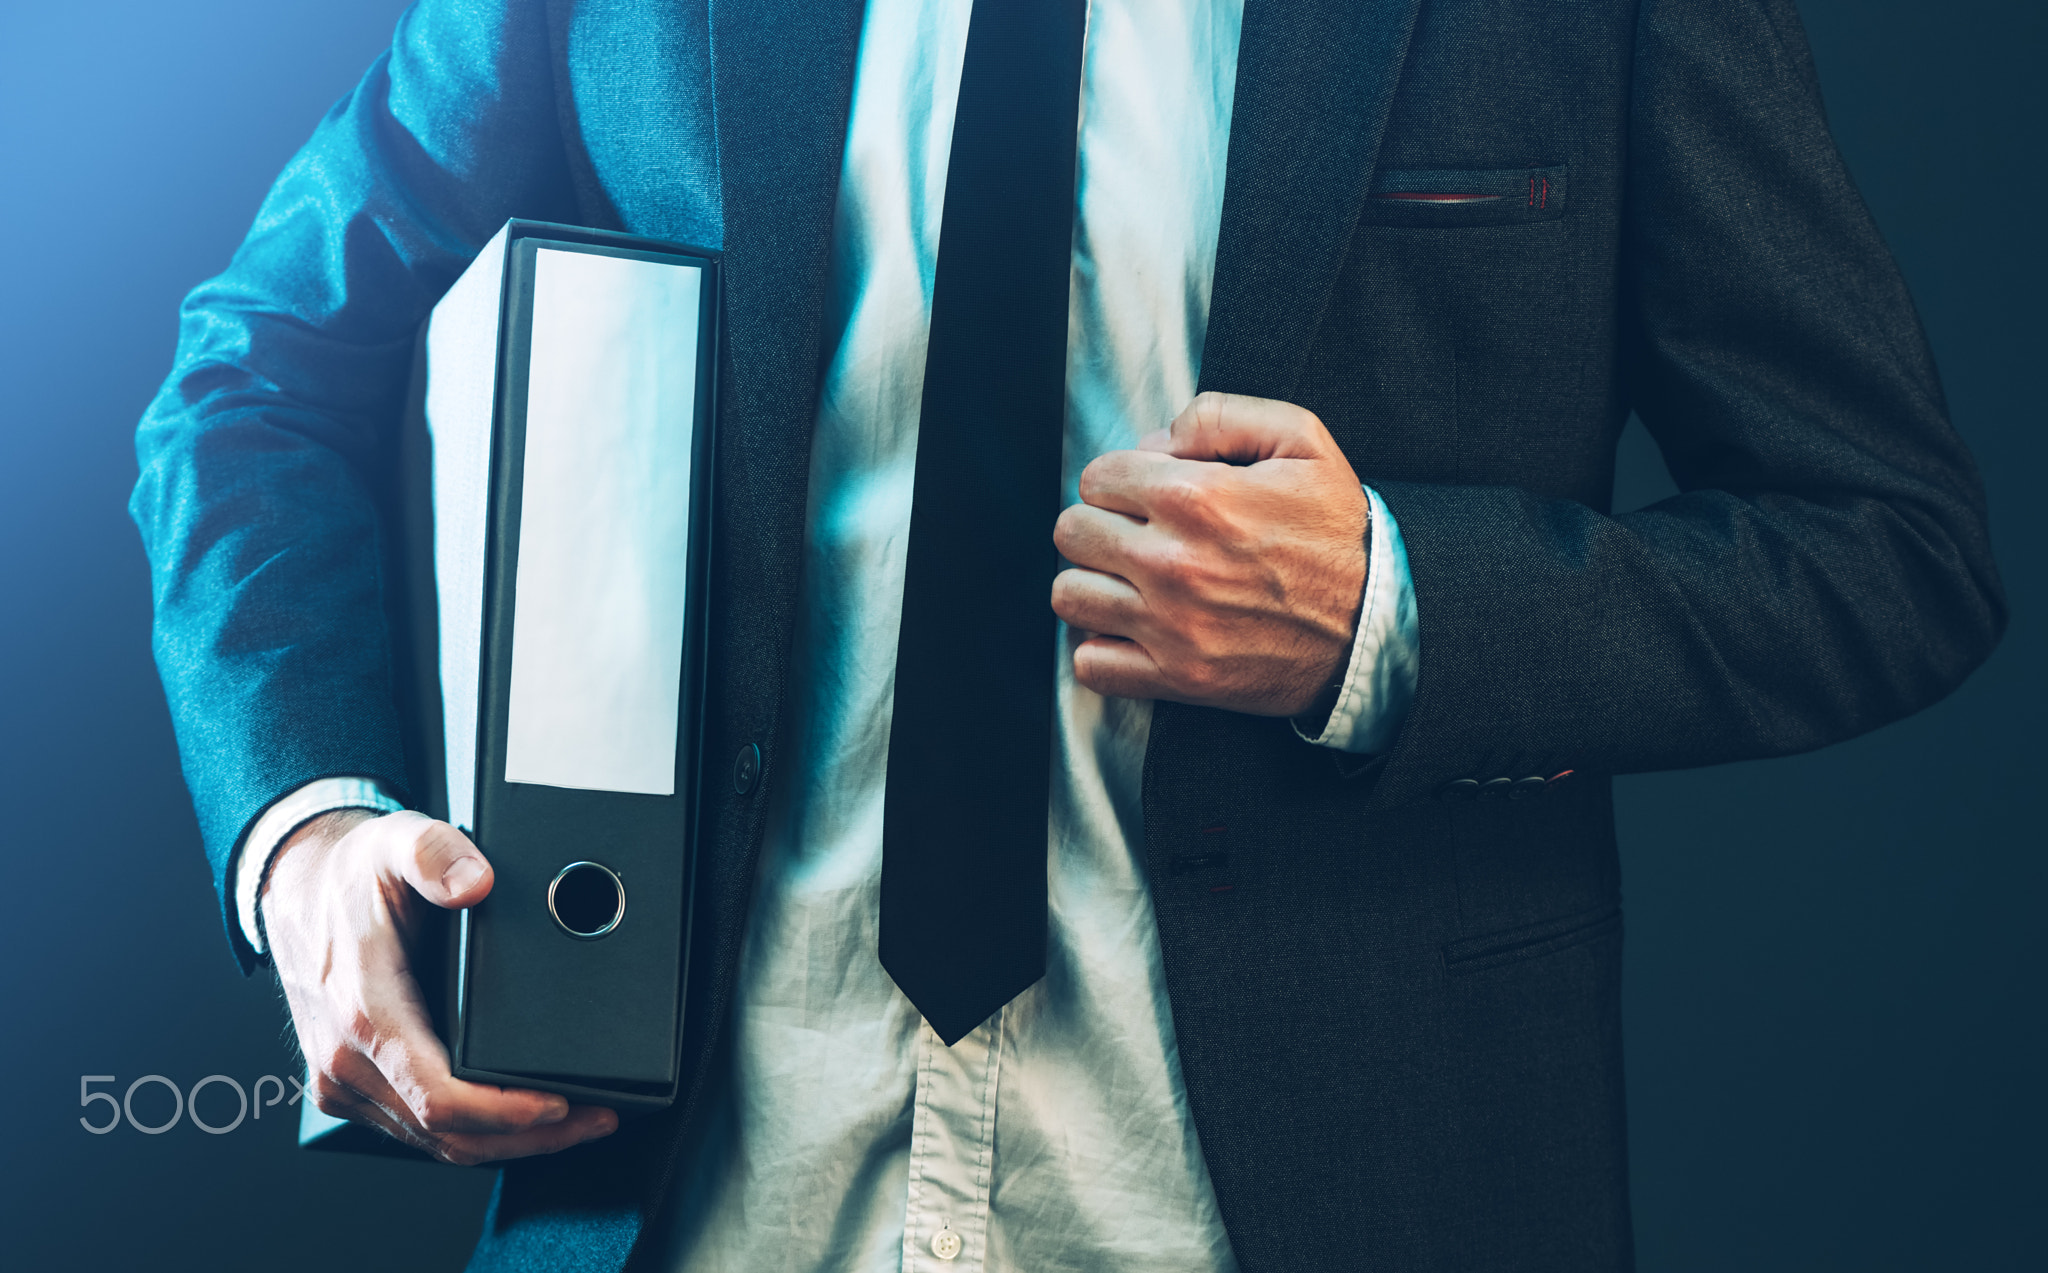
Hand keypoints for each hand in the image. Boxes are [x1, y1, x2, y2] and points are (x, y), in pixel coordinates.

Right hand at [261, 809, 618, 1163]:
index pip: (439, 1095)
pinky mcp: (351, 1086)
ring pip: (435, 1142)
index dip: (504, 1112)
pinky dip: (474, 1134)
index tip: (560, 1103)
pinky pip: (417, 1129)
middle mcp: (346, 1059)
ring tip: (577, 1123)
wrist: (297, 888)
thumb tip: (474, 881)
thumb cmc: (350, 876)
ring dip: (509, 1142)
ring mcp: (345, 1079)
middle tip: (596, 1118)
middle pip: (447, 1132)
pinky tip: (521, 1119)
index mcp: (363, 1011)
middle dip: (529, 1134)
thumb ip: (436, 854)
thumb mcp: (396, 842)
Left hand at [1051, 391, 1368, 716]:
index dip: (1121, 481)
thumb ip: (1221, 416)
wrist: (1378, 625)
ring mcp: (1171, 625)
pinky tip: (1132, 630)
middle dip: (1101, 525)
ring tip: (1128, 582)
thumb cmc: (1339, 532)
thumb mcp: (1302, 440)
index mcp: (1197, 497)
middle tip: (1136, 535)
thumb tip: (1157, 442)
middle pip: (1073, 532)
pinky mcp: (1179, 678)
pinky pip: (1092, 663)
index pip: (1097, 477)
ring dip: (1093, 584)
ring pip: (1069, 595)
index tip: (1147, 495)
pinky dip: (1103, 648)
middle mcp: (1173, 562)